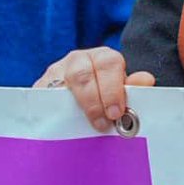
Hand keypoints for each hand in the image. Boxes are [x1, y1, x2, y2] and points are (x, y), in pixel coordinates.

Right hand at [34, 48, 154, 132]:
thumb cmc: (104, 96)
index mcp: (102, 57)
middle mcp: (77, 60)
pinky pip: (41, 99)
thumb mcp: (120, 91)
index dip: (113, 89)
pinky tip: (60, 125)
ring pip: (59, 85)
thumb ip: (133, 87)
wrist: (72, 102)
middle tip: (102, 123)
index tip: (116, 112)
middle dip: (94, 100)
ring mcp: (54, 73)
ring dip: (71, 107)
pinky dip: (50, 112)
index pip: (109, 63)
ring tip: (83, 126)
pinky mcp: (37, 89)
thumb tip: (146, 80)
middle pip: (82, 74)